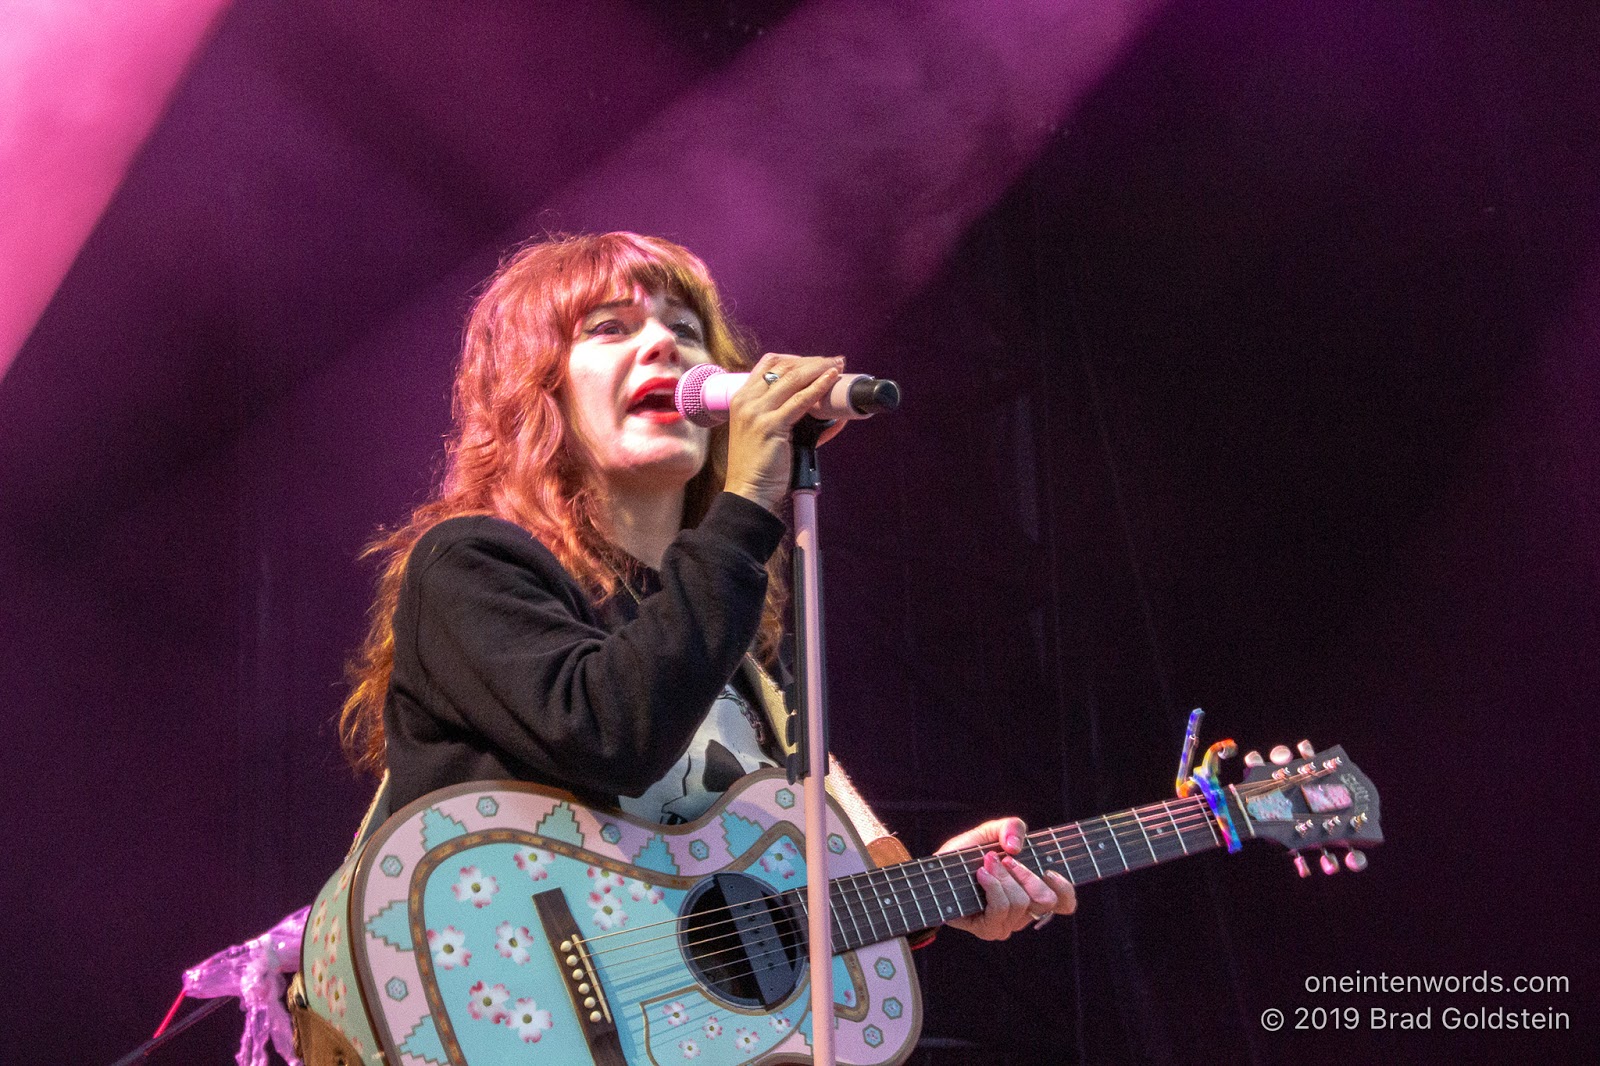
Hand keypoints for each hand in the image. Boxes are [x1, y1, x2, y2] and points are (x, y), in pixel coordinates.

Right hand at [724, 354, 845, 511]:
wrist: (749, 491)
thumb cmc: (760, 467)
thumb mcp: (766, 432)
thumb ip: (788, 416)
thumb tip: (827, 412)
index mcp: (741, 398)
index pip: (768, 364)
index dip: (795, 358)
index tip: (816, 361)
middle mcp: (746, 401)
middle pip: (783, 367)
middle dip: (813, 361)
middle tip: (835, 360)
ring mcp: (757, 412)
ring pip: (793, 379)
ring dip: (820, 368)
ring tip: (838, 365)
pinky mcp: (770, 425)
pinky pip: (800, 400)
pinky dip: (819, 387)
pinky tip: (832, 380)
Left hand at [936, 817, 1075, 940]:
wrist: (934, 874)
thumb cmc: (965, 856)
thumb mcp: (990, 832)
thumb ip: (1011, 827)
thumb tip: (1016, 847)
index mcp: (1032, 891)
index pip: (1065, 902)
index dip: (1065, 888)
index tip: (1050, 870)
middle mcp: (1024, 912)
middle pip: (1046, 900)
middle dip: (1027, 873)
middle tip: (1006, 859)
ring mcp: (1007, 924)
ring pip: (1021, 902)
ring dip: (1003, 876)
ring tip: (985, 863)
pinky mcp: (989, 929)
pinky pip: (1000, 909)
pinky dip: (992, 886)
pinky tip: (981, 873)